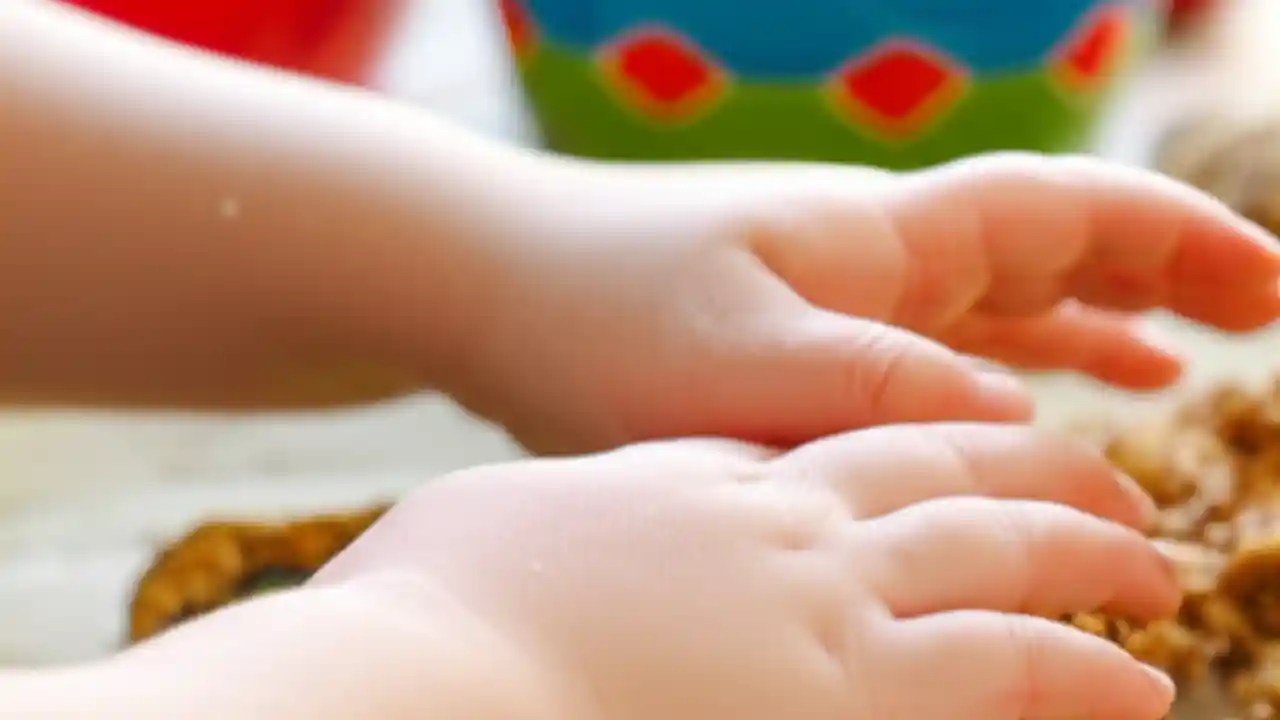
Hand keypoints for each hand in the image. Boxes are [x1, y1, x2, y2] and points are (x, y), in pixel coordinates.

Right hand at [316, 424, 1179, 719]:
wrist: (432, 675)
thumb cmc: (447, 600)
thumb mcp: (526, 511)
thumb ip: (609, 503)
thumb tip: (626, 504)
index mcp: (714, 479)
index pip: (857, 440)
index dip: (940, 440)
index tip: (993, 449)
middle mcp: (789, 532)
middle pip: (952, 486)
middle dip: (1049, 485)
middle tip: (1120, 498)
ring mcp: (827, 617)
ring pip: (1000, 571)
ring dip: (1088, 571)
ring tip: (1154, 585)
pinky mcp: (849, 707)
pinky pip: (1002, 677)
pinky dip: (1074, 676)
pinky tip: (1129, 689)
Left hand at [455, 153, 1279, 451]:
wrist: (490, 288)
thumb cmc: (596, 316)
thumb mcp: (745, 363)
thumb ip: (888, 391)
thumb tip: (1034, 434)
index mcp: (883, 239)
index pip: (1069, 215)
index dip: (1181, 240)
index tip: (1274, 282)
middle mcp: (877, 252)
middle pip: (1056, 245)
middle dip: (1165, 274)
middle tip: (1265, 315)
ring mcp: (842, 291)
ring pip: (1002, 297)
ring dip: (1098, 324)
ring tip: (1186, 366)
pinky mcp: (799, 336)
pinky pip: (934, 347)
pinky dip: (1002, 371)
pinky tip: (1028, 409)